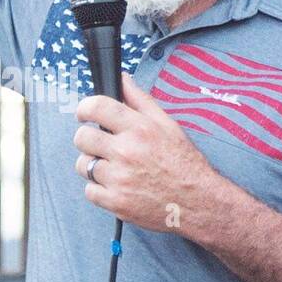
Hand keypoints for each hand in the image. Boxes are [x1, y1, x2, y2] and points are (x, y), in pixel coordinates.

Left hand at [73, 72, 217, 232]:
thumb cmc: (184, 164)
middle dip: (88, 139)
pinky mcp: (115, 202)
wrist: (198, 201)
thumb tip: (122, 79)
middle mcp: (127, 151)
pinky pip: (89, 191)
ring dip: (94, 165)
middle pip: (82, 137)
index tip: (84, 114)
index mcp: (139, 129)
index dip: (85, 108)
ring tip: (113, 168)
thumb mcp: (168, 125)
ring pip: (83, 165)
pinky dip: (99, 190)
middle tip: (102, 145)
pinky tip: (117, 186)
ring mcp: (119, 178)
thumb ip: (140, 100)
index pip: (96, 107)